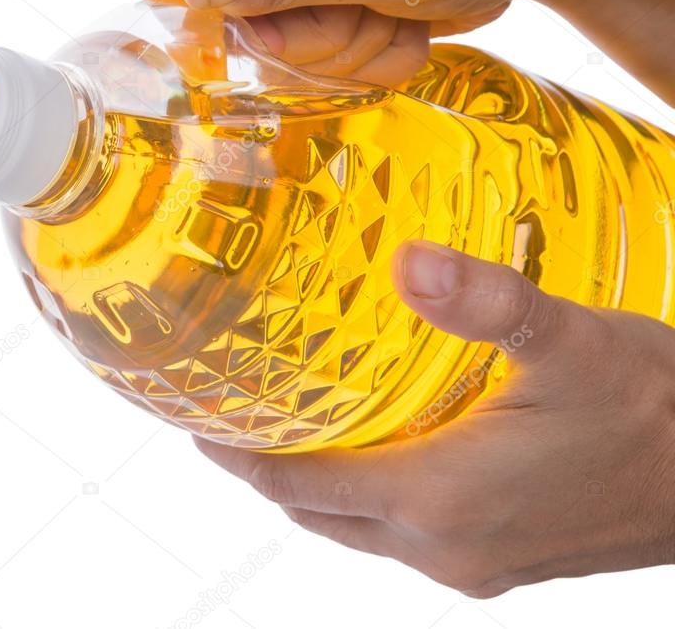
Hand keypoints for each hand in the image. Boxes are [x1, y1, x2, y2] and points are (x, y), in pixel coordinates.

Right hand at [122, 0, 674, 99]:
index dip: (188, 10)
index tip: (258, 34)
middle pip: (221, 19)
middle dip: (296, 41)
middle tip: (360, 14)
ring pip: (270, 50)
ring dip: (337, 54)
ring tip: (393, 15)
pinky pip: (310, 59)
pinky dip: (358, 59)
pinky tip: (401, 25)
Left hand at [195, 242, 674, 597]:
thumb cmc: (657, 411)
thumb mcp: (569, 340)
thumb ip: (484, 301)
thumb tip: (406, 260)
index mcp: (438, 500)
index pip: (300, 485)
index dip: (241, 456)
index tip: (196, 425)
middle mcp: (442, 548)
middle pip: (318, 512)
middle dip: (268, 470)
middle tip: (236, 417)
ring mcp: (474, 565)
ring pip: (359, 529)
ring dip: (318, 485)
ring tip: (293, 429)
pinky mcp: (503, 563)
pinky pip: (403, 536)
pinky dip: (369, 498)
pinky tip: (381, 452)